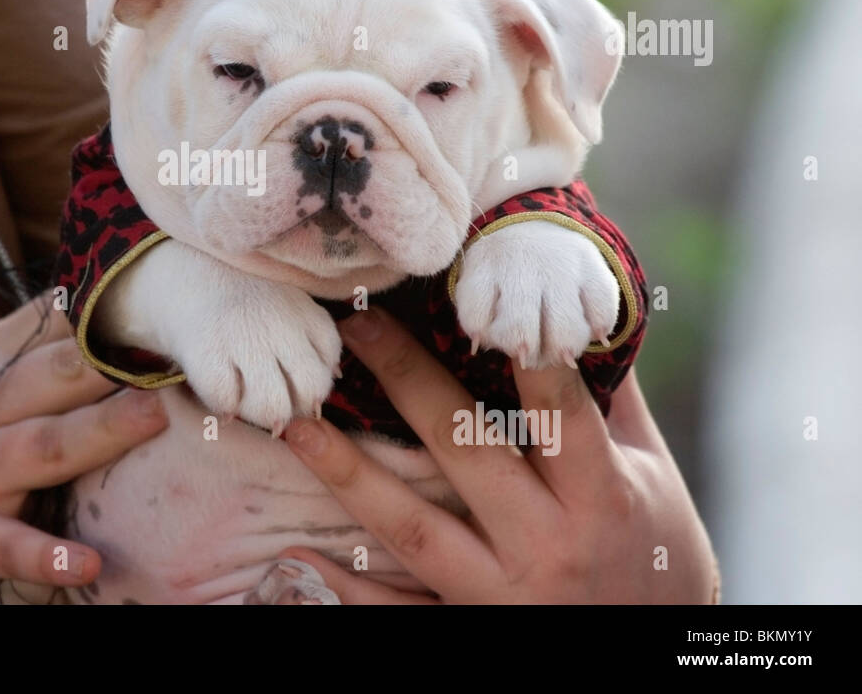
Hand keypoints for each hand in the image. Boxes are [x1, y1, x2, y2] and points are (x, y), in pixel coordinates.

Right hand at [0, 293, 167, 602]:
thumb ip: (15, 342)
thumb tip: (76, 296)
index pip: (48, 326)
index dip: (108, 313)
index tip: (169, 299)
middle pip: (53, 375)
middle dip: (116, 360)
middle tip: (182, 351)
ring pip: (41, 447)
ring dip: (97, 431)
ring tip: (152, 418)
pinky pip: (7, 546)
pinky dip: (47, 557)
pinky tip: (88, 561)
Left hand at [279, 306, 717, 603]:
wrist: (657, 661)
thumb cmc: (655, 553)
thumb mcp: (652, 476)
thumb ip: (612, 401)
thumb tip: (583, 310)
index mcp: (601, 498)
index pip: (561, 414)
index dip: (524, 354)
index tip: (475, 294)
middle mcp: (547, 546)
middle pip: (467, 452)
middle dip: (408, 381)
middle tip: (358, 324)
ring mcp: (501, 595)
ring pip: (416, 530)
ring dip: (350, 475)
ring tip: (297, 426)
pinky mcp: (469, 630)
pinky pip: (398, 613)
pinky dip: (346, 588)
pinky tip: (295, 553)